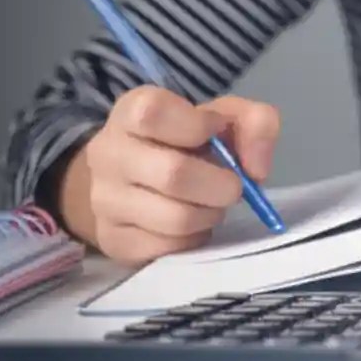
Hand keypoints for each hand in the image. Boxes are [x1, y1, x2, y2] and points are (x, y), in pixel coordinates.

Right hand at [60, 86, 280, 264]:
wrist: (136, 181)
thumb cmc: (187, 142)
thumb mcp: (225, 117)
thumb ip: (256, 123)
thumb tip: (256, 169)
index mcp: (132, 111)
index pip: (152, 113)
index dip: (196, 126)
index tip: (215, 134)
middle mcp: (108, 153)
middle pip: (173, 174)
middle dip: (221, 185)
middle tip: (232, 187)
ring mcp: (104, 200)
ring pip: (175, 218)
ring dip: (210, 215)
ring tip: (210, 204)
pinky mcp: (114, 241)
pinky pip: (169, 248)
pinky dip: (193, 239)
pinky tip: (190, 225)